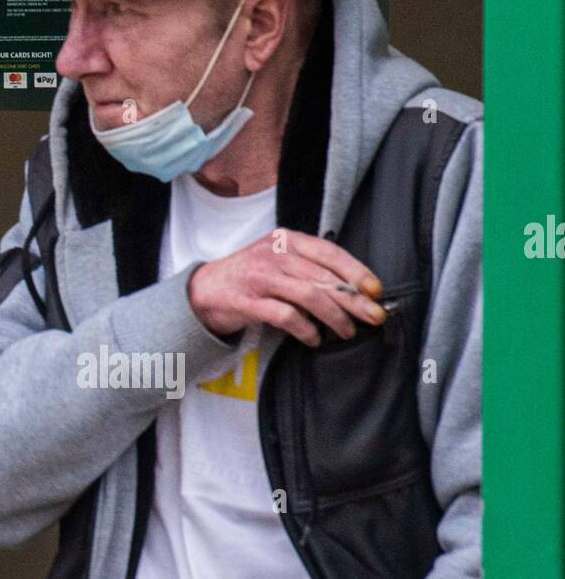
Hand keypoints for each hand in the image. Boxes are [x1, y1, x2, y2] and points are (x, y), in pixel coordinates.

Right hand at [188, 227, 386, 343]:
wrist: (203, 290)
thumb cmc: (248, 277)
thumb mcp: (278, 259)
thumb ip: (308, 266)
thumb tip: (352, 288)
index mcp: (287, 240)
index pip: (330, 252)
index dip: (356, 271)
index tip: (375, 290)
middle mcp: (275, 254)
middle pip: (324, 277)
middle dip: (354, 300)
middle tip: (374, 317)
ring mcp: (261, 277)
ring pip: (310, 296)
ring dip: (335, 317)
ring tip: (346, 332)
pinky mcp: (249, 302)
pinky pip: (286, 316)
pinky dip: (306, 330)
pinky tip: (314, 339)